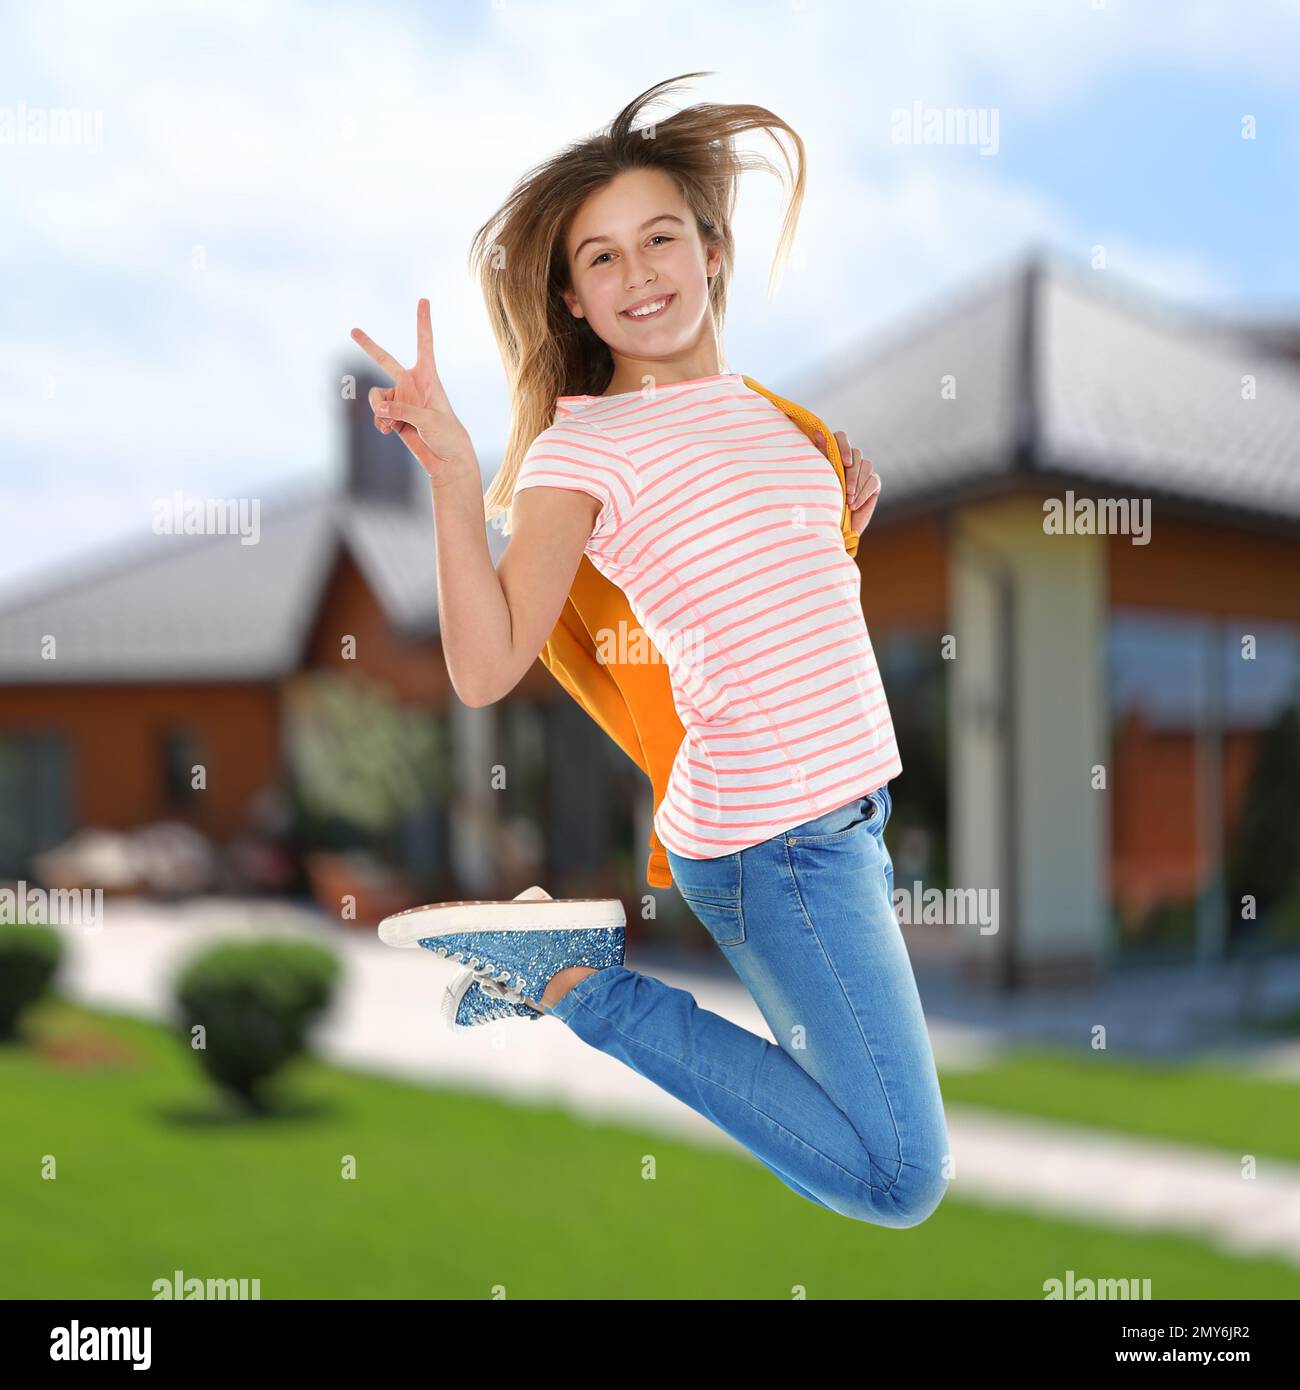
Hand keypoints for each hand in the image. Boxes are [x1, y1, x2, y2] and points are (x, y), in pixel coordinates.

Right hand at [350, 298, 477, 483]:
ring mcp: (400, 400)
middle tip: (353, 330)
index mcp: (428, 377)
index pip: (424, 344)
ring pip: (375, 396)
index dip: (423, 322)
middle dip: (368, 346)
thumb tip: (378, 408)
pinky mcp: (393, 417)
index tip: (423, 300)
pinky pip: (376, 414)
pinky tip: (389, 433)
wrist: (447, 460)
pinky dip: (380, 423)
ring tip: (390, 425)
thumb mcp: (428, 420)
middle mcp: (411, 384)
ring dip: (378, 410)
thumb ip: (401, 411)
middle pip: (385, 360)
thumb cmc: (447, 435)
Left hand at [812, 428, 879, 532]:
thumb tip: (818, 431)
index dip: (844, 447)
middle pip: (856, 453)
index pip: (841, 438)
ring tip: (848, 501)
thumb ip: (821, 456)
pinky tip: (854, 505)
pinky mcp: (873, 483)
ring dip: (857, 484)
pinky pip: (873, 481)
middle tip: (846, 492)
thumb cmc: (819, 502)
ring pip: (866, 465)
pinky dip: (864, 493)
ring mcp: (862, 470)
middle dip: (851, 474)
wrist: (831, 527)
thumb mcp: (819, 479)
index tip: (846, 463)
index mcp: (832, 454)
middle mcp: (848, 459)